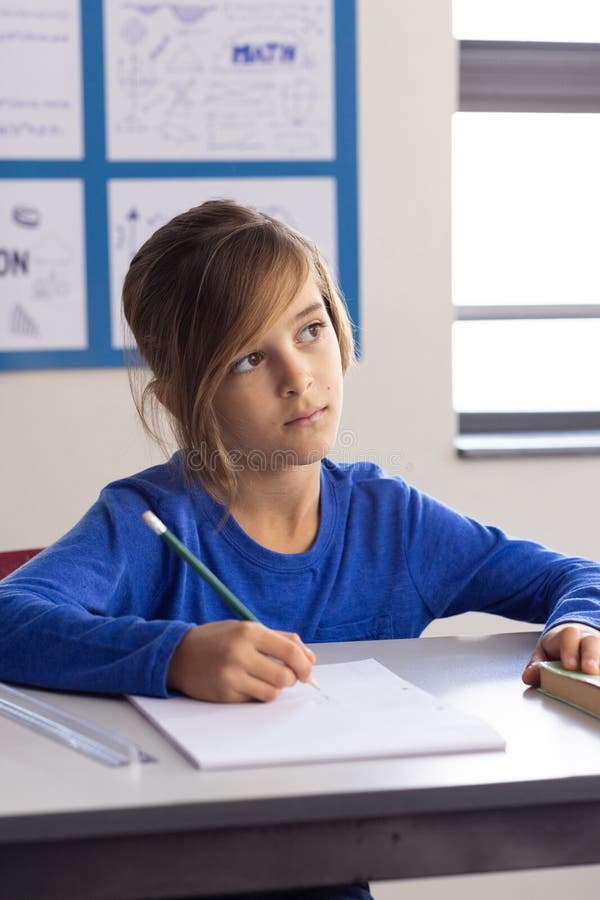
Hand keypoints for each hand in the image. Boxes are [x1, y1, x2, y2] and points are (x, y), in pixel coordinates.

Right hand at [167, 619, 316, 701]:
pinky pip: (254, 700)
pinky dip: (256, 694)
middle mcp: (239, 653)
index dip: (305, 664)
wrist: (179, 655)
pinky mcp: (224, 694)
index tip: (308, 671)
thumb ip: (281, 640)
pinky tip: (245, 683)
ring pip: (272, 693)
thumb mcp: (247, 629)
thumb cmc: (218, 640)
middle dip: (291, 679)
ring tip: (263, 678)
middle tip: (285, 675)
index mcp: (248, 632)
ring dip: (274, 688)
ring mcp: (230, 676)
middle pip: (284, 676)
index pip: (290, 651)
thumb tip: (310, 658)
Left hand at [522, 622, 599, 686]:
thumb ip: (536, 663)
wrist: (577, 637)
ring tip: (599, 683)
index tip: (569, 666)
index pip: (569, 636)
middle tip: (590, 670)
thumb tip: (529, 676)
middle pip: (592, 642)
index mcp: (568, 635)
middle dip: (591, 656)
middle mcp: (587, 639)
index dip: (570, 650)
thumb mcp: (544, 651)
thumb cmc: (559, 646)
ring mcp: (599, 648)